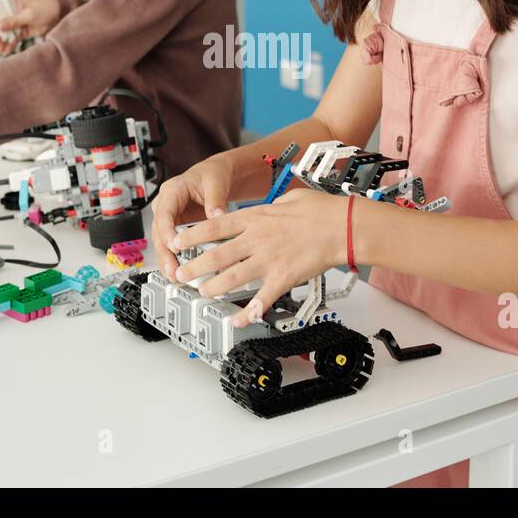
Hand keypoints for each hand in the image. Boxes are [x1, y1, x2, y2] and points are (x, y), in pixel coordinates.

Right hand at [0, 0, 63, 55]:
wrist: (61, 15)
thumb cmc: (46, 9)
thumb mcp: (30, 14)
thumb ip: (14, 20)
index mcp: (11, 2)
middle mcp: (11, 12)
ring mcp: (17, 22)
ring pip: (5, 33)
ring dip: (1, 41)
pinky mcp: (22, 31)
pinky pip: (13, 38)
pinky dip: (9, 44)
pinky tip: (5, 51)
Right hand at [149, 155, 235, 280]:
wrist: (214, 176)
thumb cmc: (212, 176)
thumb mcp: (216, 184)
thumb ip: (216, 200)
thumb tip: (217, 216)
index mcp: (172, 191)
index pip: (164, 214)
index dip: (167, 232)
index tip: (175, 246)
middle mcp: (165, 204)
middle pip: (159, 231)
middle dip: (165, 253)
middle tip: (173, 271)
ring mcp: (168, 217)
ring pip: (161, 241)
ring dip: (166, 260)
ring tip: (174, 277)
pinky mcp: (174, 228)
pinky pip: (169, 244)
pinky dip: (173, 258)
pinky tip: (177, 273)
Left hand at [169, 188, 349, 324]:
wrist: (342, 226)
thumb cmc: (321, 210)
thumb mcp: (289, 198)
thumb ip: (271, 206)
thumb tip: (268, 207)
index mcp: (256, 218)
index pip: (215, 226)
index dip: (191, 234)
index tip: (175, 240)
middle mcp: (257, 239)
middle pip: (217, 254)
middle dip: (194, 266)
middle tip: (180, 274)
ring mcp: (268, 260)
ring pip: (232, 277)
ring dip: (214, 287)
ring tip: (202, 293)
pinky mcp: (283, 278)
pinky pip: (261, 299)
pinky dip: (248, 312)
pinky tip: (238, 320)